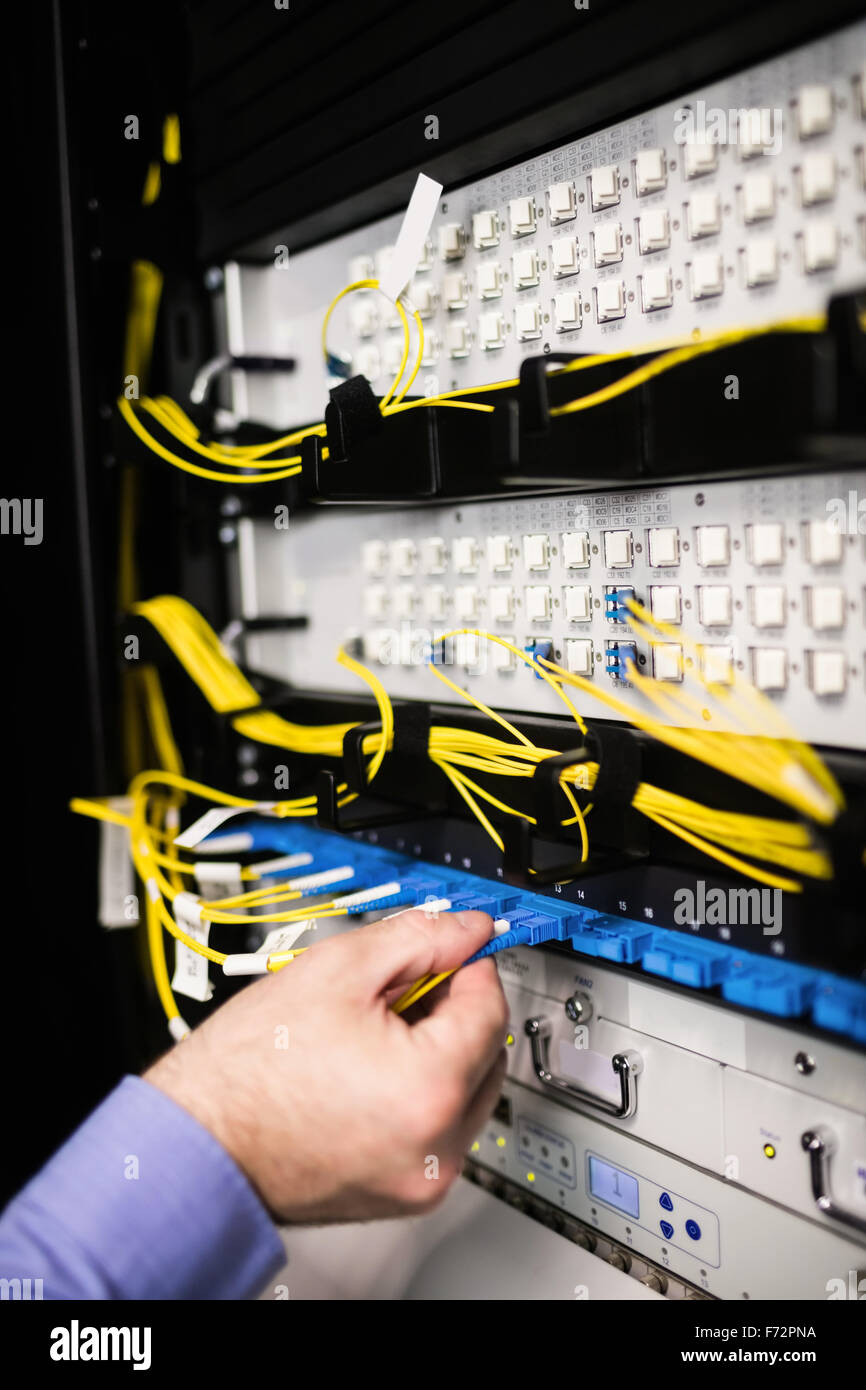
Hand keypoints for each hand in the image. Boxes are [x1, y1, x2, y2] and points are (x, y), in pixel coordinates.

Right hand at [145, 908, 507, 1223]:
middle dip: (455, 1010)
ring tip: (374, 1031)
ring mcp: (421, 1181)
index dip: (472, 964)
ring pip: (466, 1094)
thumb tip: (467, 929)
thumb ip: (418, 939)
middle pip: (486, 1054)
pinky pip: (437, 1132)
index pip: (490, 1008)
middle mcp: (438, 1147)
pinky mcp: (401, 1197)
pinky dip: (419, 1097)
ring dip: (441, 1053)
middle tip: (405, 985)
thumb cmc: (247, 1067)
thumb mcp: (337, 969)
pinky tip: (368, 1073)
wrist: (196, 1143)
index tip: (455, 947)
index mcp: (429, 1088)